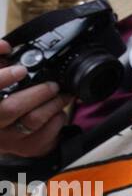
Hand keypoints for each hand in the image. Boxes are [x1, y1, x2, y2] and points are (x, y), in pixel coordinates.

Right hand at [0, 39, 73, 159]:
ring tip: (61, 94)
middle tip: (51, 85)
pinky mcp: (25, 148)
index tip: (20, 70)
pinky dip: (57, 118)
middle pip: (10, 108)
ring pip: (32, 120)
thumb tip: (5, 46)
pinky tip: (56, 111)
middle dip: (37, 92)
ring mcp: (7, 139)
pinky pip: (47, 133)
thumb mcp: (0, 79)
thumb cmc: (4, 99)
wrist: (8, 132)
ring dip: (53, 103)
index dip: (2, 79)